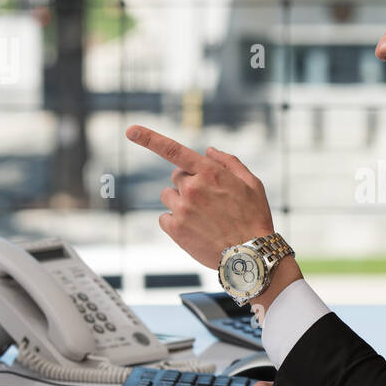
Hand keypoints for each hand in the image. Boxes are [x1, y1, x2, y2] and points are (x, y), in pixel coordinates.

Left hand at [125, 124, 273, 268]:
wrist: (250, 255)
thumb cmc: (254, 218)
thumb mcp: (252, 184)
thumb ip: (229, 162)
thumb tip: (208, 150)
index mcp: (210, 172)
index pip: (174, 150)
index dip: (149, 138)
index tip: (131, 130)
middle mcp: (192, 188)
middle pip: (176, 177)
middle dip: (188, 184)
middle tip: (208, 201)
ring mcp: (182, 209)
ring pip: (169, 197)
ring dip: (181, 202)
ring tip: (203, 218)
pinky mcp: (175, 229)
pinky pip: (164, 218)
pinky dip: (175, 222)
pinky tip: (194, 229)